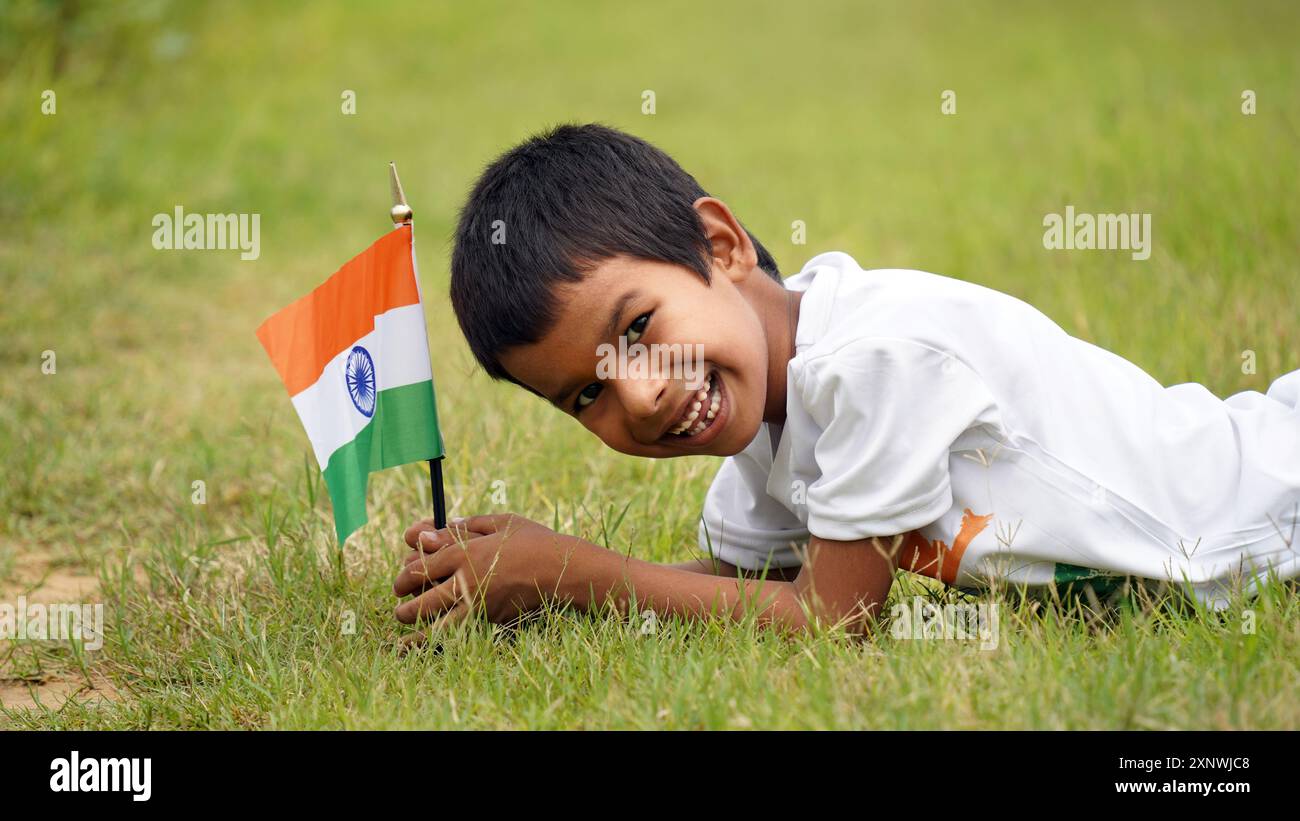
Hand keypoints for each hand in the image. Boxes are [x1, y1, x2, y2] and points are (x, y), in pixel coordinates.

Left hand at [393, 513, 581, 627]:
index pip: (420, 566)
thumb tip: (440, 526)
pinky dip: (435, 644)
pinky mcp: (491, 621)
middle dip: (403, 604)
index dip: (403, 574)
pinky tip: (421, 649)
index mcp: (465, 553)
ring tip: (402, 633)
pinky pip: (456, 634)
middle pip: (420, 596)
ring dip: (413, 630)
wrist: (564, 570)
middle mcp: (466, 580)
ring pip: (434, 623)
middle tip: (398, 606)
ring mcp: (478, 605)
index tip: (400, 579)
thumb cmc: (535, 541)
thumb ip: (468, 525)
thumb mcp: (503, 523)